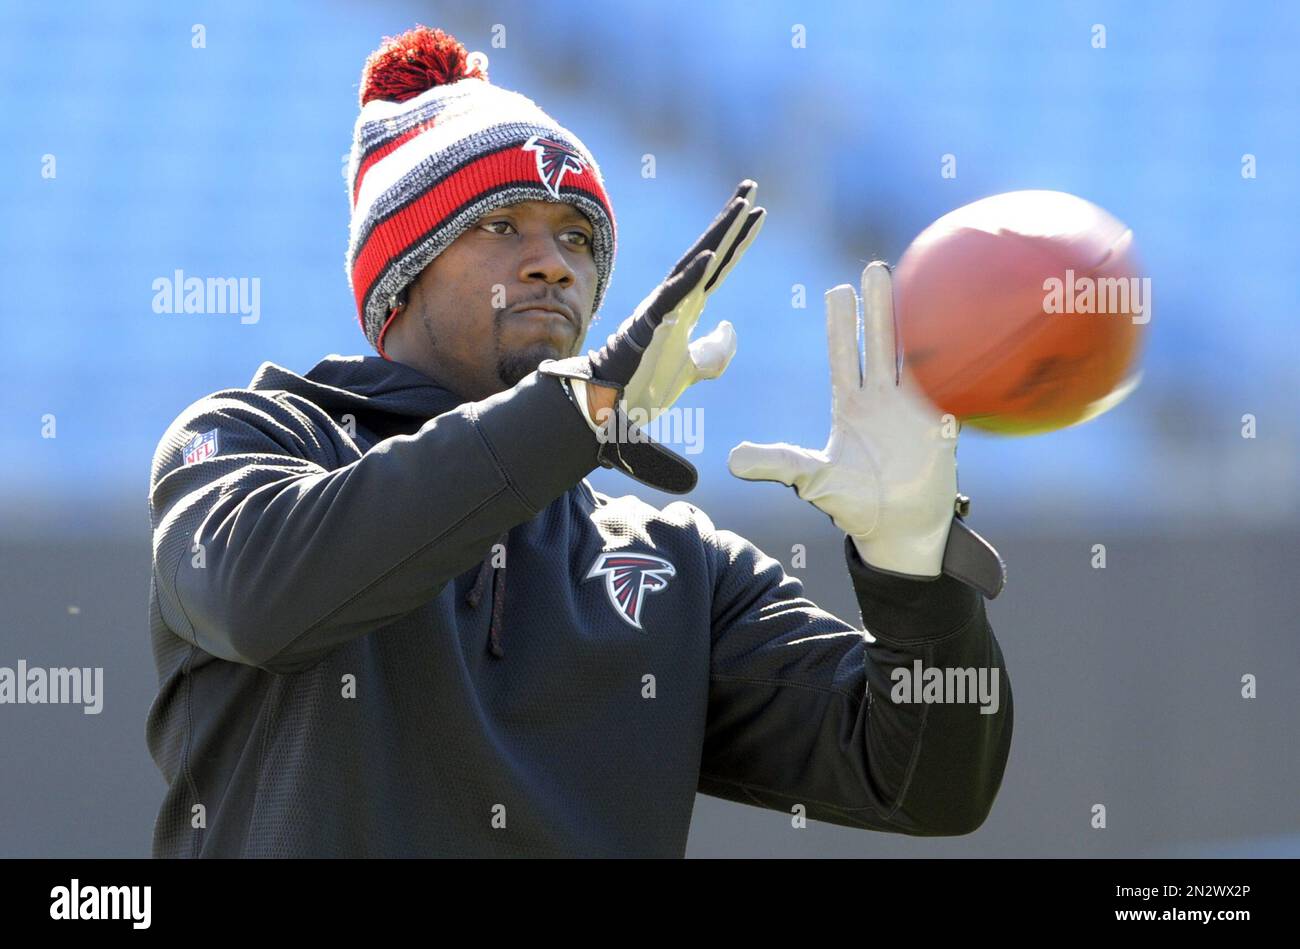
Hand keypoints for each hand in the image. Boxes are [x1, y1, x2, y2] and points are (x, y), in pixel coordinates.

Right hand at [587, 179, 764, 423]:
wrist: (614, 398)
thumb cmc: (647, 382)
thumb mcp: (693, 368)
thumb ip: (715, 350)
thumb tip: (729, 326)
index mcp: (688, 305)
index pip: (719, 265)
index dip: (739, 239)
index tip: (759, 212)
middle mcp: (678, 297)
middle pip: (710, 250)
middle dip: (732, 218)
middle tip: (751, 186)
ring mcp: (665, 306)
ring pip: (697, 261)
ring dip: (720, 233)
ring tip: (743, 205)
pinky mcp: (653, 321)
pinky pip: (676, 294)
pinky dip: (694, 275)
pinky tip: (713, 256)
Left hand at [728, 261, 958, 577]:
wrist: (898, 532)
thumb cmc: (854, 505)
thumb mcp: (813, 481)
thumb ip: (779, 464)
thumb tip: (732, 460)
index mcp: (852, 406)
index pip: (846, 355)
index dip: (843, 324)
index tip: (838, 289)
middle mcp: (883, 400)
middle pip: (882, 343)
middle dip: (881, 307)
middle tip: (877, 267)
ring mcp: (915, 411)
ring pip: (917, 358)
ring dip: (920, 325)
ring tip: (926, 285)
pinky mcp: (943, 427)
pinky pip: (952, 389)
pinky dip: (958, 366)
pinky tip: (967, 334)